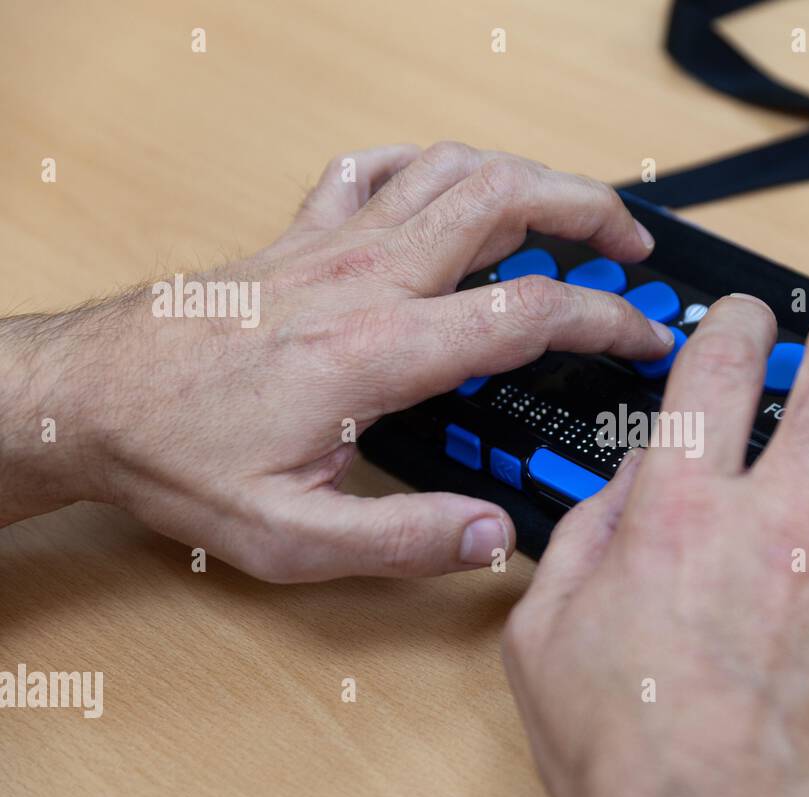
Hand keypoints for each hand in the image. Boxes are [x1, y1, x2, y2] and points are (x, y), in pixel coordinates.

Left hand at [0, 142, 671, 580]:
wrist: (85, 399)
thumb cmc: (176, 458)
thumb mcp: (290, 538)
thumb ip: (403, 540)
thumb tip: (492, 533)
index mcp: (376, 351)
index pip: (525, 313)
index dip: (604, 319)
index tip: (644, 337)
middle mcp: (363, 279)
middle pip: (503, 201)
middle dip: (588, 210)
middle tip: (633, 244)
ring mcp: (330, 245)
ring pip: (452, 170)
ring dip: (527, 176)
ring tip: (572, 207)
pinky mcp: (299, 237)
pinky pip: (376, 169)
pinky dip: (431, 166)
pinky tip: (451, 188)